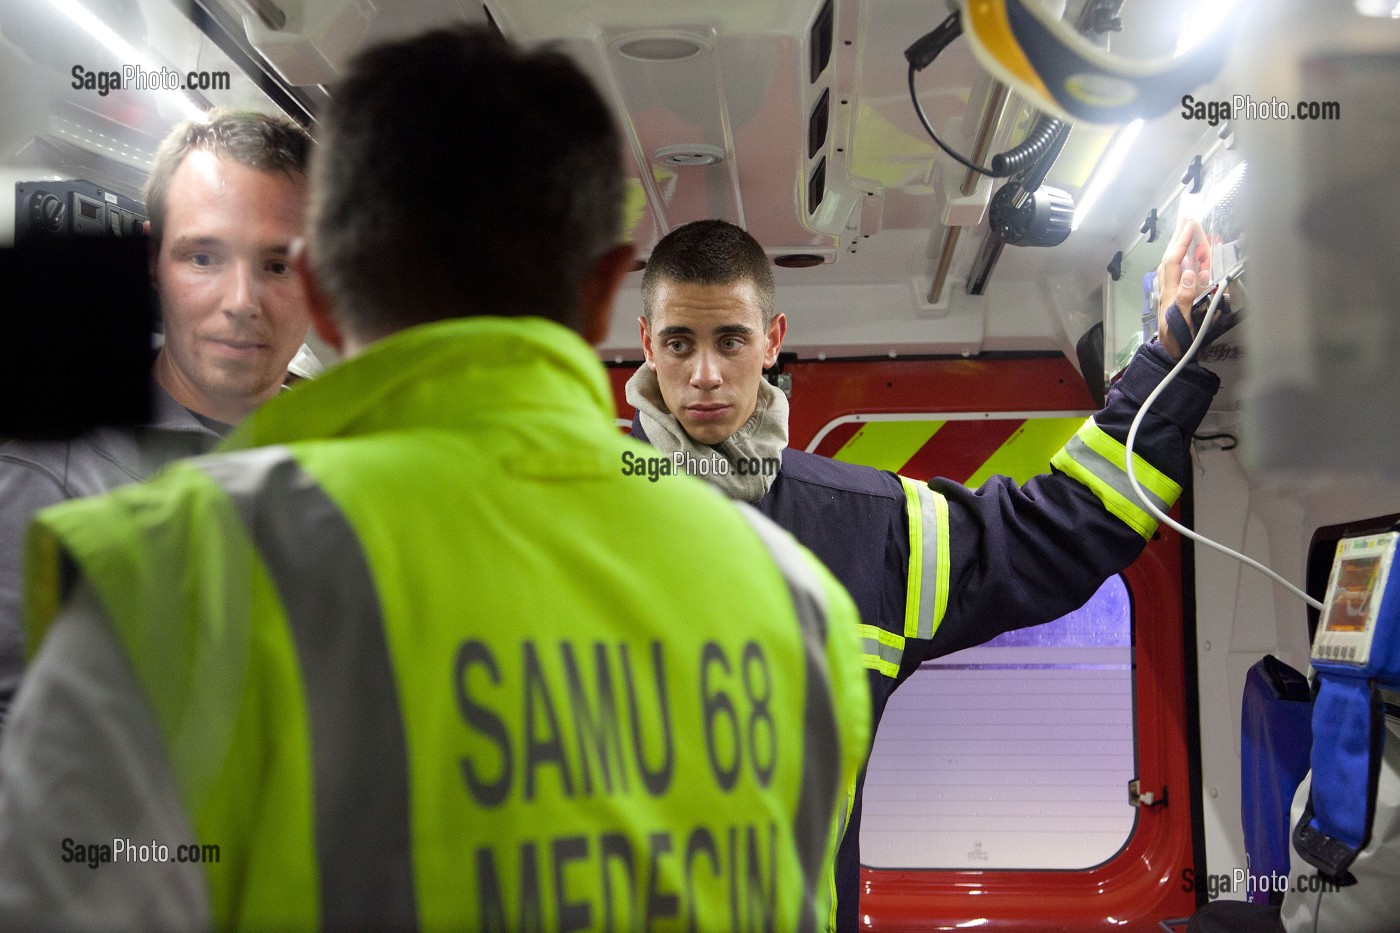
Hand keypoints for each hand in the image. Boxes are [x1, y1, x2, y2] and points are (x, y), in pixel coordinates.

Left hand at [1155, 217, 1210, 358]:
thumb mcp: (1181, 320)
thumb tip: (1190, 272)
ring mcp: (1172, 291)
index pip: (1175, 260)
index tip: (1190, 223)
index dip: (1182, 241)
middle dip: (1179, 237)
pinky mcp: (1177, 296)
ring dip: (1183, 246)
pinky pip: (1181, 273)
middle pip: (1172, 257)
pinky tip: (1192, 256)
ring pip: (1176, 263)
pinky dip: (1188, 261)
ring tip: (1190, 230)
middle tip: (1188, 217)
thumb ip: (1185, 297)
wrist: (1172, 354)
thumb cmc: (1177, 339)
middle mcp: (1169, 288)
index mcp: (1170, 291)